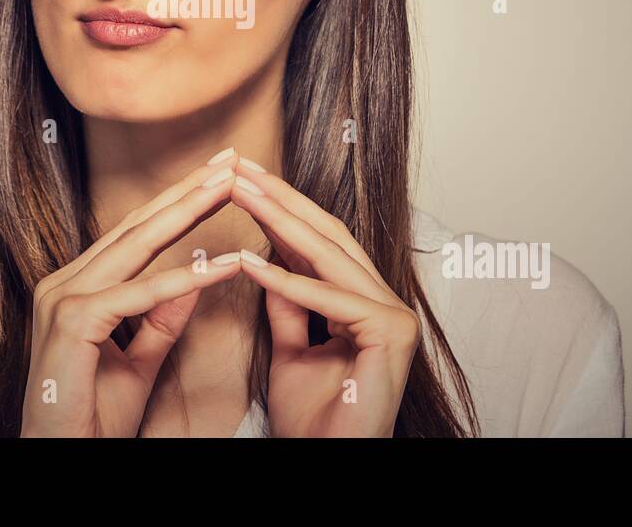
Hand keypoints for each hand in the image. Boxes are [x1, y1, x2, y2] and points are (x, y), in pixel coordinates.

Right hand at [19, 151, 242, 436]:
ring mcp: (62, 299)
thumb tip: (193, 278)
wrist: (57, 461)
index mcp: (76, 287)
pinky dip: (183, 281)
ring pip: (137, 248)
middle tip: (228, 160)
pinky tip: (222, 265)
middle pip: (137, 228)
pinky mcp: (73, 323)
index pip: (135, 234)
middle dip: (186, 191)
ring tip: (228, 187)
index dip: (178, 202)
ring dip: (187, 214)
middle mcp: (63, 283)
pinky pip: (139, 296)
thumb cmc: (90, 420)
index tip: (217, 177)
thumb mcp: (138, 361)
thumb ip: (161, 319)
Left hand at [228, 158, 421, 436]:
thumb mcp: (291, 348)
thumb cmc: (314, 420)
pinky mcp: (391, 334)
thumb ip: (288, 304)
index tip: (240, 180)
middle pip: (326, 237)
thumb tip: (268, 259)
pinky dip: (289, 281)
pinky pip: (331, 300)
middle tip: (237, 167)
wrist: (329, 464)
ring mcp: (395, 315)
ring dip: (278, 222)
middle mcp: (387, 301)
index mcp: (367, 301)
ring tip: (239, 193)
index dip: (280, 208)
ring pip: (329, 257)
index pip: (320, 241)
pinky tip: (251, 262)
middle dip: (278, 199)